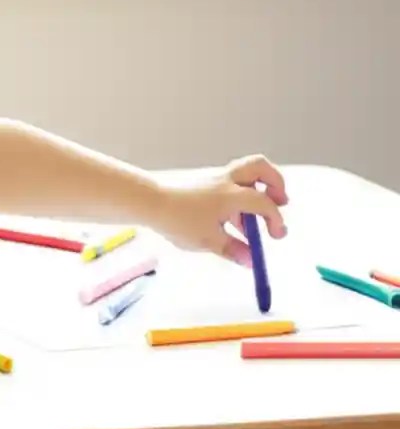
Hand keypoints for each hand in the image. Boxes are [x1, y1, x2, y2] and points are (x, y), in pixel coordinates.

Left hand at [153, 154, 289, 265]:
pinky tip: (229, 220)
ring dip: (256, 192)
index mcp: (233, 194)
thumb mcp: (208, 240)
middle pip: (261, 168)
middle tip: (280, 203)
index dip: (276, 220)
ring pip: (245, 174)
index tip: (275, 236)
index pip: (266, 204)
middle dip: (276, 184)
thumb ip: (232, 250)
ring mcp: (214, 179)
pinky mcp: (202, 183)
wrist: (148, 202)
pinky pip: (229, 184)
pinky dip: (237, 197)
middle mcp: (227, 181)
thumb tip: (251, 260)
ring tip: (251, 222)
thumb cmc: (178, 220)